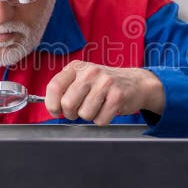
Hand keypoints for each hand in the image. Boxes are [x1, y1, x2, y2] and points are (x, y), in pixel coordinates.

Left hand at [44, 61, 164, 125]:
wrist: (135, 83)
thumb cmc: (103, 85)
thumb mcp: (83, 79)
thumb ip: (66, 89)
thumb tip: (51, 107)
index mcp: (76, 67)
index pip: (54, 86)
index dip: (52, 104)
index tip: (56, 111)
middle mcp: (90, 72)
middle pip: (68, 104)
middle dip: (71, 114)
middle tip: (80, 109)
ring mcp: (105, 83)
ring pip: (84, 114)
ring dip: (89, 116)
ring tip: (98, 106)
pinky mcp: (118, 95)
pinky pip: (100, 120)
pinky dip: (102, 119)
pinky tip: (108, 108)